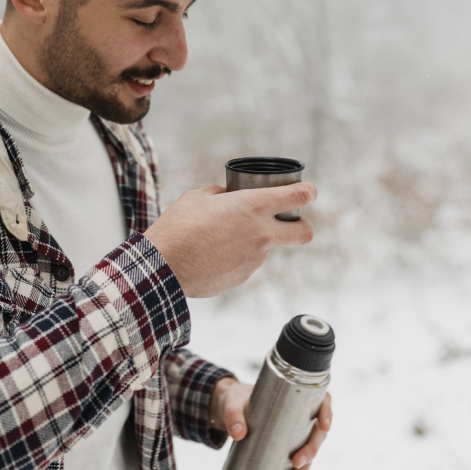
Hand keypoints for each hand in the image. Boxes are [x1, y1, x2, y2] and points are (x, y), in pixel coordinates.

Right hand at [144, 182, 316, 297]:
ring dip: (253, 242)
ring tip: (220, 239)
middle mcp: (261, 233)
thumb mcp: (198, 197)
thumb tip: (226, 195)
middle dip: (302, 227)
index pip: (298, 197)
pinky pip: (246, 263)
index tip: (307, 192)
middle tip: (287, 223)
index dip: (308, 192)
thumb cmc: (178, 227)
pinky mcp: (243, 277)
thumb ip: (220, 194)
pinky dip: (236, 258)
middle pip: (304, 232)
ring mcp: (255, 259)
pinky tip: (212, 255)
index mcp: (253, 205)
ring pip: (267, 248)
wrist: (162, 268)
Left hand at [210, 381, 332, 469]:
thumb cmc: (237, 399)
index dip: (327, 412)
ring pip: (310, 450)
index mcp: (295, 396)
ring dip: (306, 467)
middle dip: (311, 450)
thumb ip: (234, 415)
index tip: (324, 426)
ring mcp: (297, 432)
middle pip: (317, 432)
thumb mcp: (233, 403)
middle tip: (296, 463)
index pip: (322, 400)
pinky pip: (299, 461)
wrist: (231, 410)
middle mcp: (301, 414)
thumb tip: (239, 434)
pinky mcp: (288, 447)